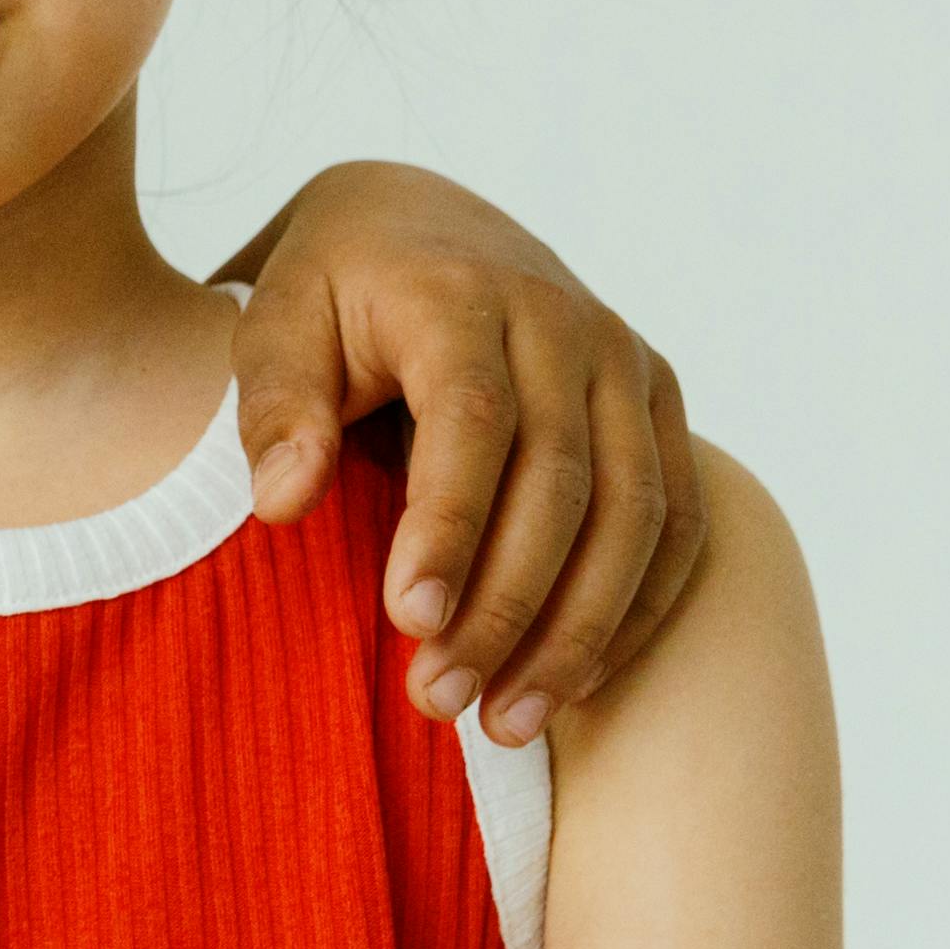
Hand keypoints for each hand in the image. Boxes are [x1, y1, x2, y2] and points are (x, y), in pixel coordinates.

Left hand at [227, 163, 704, 746]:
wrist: (417, 223)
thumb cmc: (330, 292)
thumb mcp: (273, 323)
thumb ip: (274, 407)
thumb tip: (281, 506)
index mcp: (463, 295)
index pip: (474, 421)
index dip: (450, 527)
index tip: (408, 622)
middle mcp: (565, 322)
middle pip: (564, 482)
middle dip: (507, 605)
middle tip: (437, 700)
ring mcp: (625, 363)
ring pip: (637, 513)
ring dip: (579, 630)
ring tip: (506, 725)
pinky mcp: (657, 404)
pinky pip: (676, 520)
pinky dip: (636, 608)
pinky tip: (575, 684)